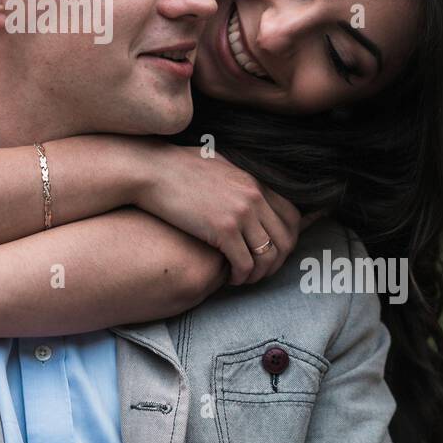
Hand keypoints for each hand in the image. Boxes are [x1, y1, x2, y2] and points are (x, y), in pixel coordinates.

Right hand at [134, 143, 317, 285]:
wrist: (150, 170)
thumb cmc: (176, 167)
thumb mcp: (218, 164)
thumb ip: (239, 179)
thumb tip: (248, 191)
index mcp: (255, 181)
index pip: (292, 217)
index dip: (286, 241)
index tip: (272, 252)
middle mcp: (254, 196)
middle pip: (286, 240)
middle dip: (276, 262)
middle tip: (259, 271)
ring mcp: (241, 213)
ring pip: (268, 256)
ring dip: (258, 274)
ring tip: (244, 278)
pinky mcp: (224, 229)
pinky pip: (245, 264)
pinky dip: (240, 277)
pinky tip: (229, 278)